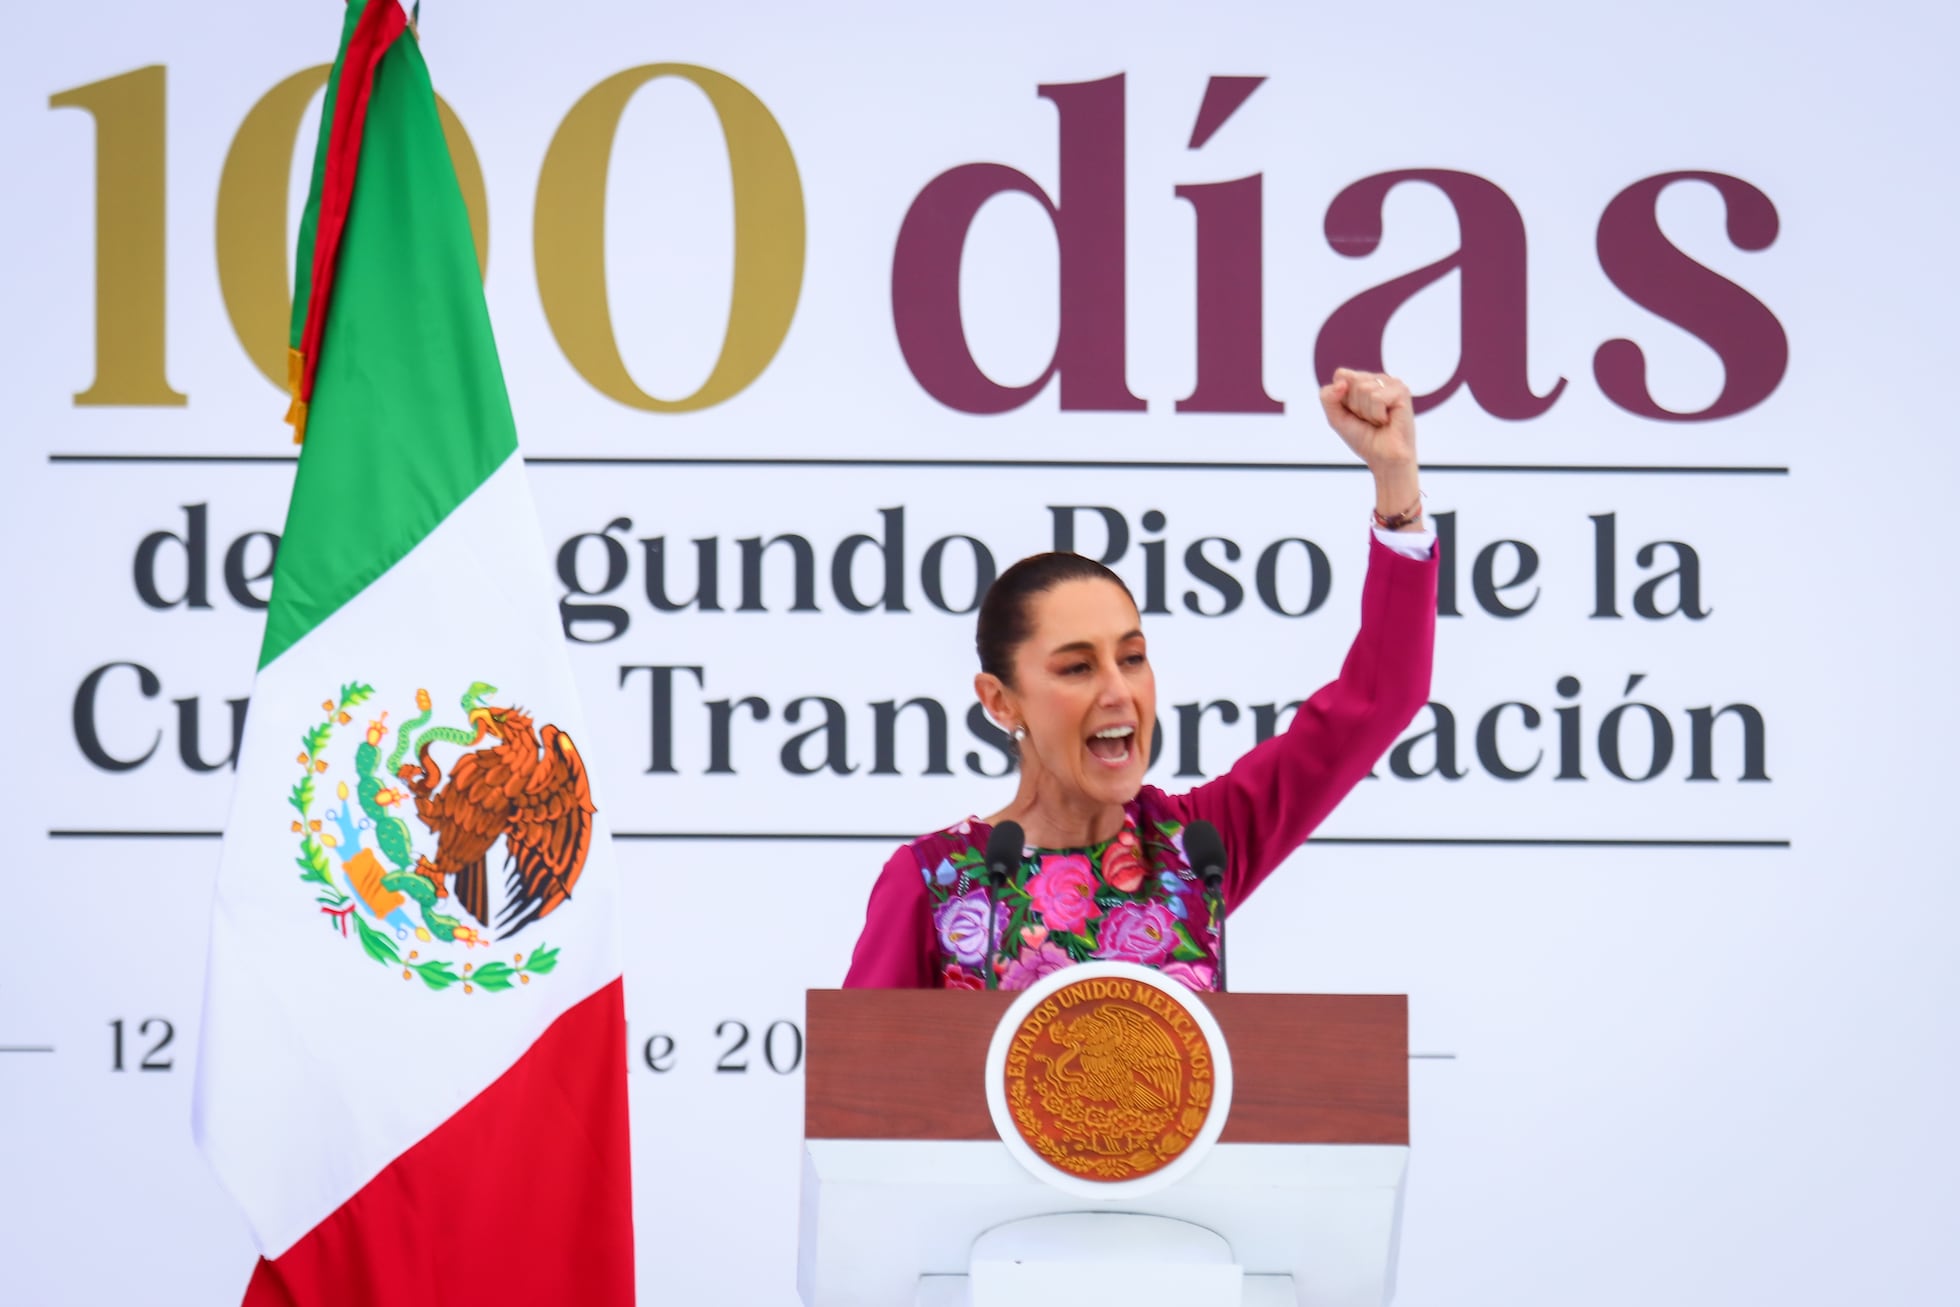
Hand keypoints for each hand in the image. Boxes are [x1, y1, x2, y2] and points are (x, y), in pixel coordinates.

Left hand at [1319, 367, 1422, 526]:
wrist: (1384, 458)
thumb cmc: (1364, 438)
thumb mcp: (1335, 417)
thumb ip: (1327, 397)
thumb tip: (1341, 382)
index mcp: (1363, 381)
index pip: (1340, 375)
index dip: (1341, 398)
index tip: (1353, 413)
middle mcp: (1377, 379)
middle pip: (1351, 381)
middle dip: (1354, 406)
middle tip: (1368, 419)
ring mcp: (1391, 383)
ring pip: (1363, 389)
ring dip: (1366, 412)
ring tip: (1378, 421)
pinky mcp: (1401, 391)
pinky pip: (1377, 397)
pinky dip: (1377, 415)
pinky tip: (1387, 420)